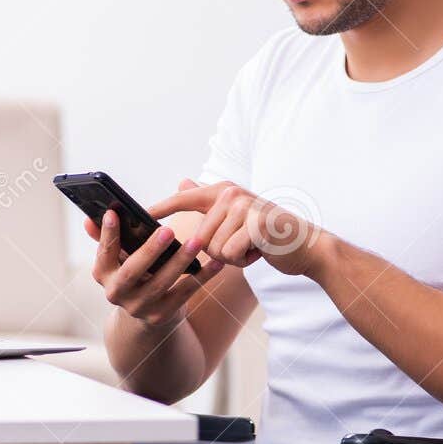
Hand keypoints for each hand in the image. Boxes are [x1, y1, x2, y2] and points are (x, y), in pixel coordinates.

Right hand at [84, 208, 223, 328]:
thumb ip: (107, 239)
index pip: (104, 252)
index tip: (114, 212)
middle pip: (132, 272)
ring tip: (197, 242)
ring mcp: (139, 307)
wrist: (146, 314)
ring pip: (161, 283)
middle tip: (167, 229)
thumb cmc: (134, 274)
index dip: (107, 234)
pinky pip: (185, 293)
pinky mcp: (162, 316)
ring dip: (180, 261)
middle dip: (149, 251)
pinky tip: (216, 262)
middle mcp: (117, 293)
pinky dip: (202, 277)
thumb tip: (90, 217)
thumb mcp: (118, 259)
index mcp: (103, 274)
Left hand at [149, 179, 320, 276]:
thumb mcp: (235, 214)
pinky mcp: (255, 224)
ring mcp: (244, 206)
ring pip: (214, 249)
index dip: (159, 209)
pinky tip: (260, 251)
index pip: (183, 199)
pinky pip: (230, 255)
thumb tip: (182, 181)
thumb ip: (207, 200)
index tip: (135, 215)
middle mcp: (231, 193)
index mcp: (222, 191)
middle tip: (245, 244)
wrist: (306, 246)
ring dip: (233, 257)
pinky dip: (244, 261)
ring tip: (253, 246)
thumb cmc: (267, 235)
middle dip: (221, 251)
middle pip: (200, 239)